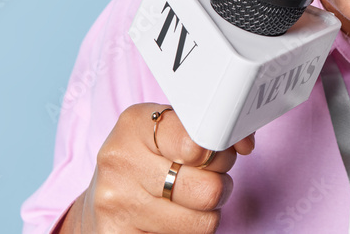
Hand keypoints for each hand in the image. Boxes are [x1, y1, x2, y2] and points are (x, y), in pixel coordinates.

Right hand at [59, 103, 254, 232]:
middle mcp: (120, 162)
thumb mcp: (171, 130)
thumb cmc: (148, 158)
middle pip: (208, 188)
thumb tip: (245, 141)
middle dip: (218, 185)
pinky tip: (172, 219)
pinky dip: (189, 232)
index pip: (201, 144)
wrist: (103, 196)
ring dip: (206, 213)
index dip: (219, 152)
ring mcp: (118, 204)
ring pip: (203, 221)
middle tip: (205, 179)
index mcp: (135, 125)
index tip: (212, 152)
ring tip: (188, 200)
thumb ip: (211, 129)